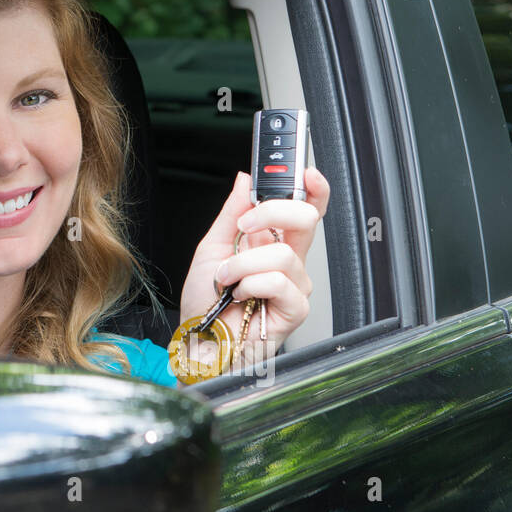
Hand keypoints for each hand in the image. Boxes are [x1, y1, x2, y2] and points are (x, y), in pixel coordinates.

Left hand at [177, 168, 329, 369]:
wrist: (199, 340)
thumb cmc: (204, 302)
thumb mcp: (211, 247)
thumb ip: (232, 212)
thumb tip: (245, 179)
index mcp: (271, 241)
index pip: (304, 208)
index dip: (312, 188)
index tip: (305, 171)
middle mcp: (288, 260)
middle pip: (306, 219)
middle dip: (270, 214)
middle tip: (244, 228)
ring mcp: (295, 284)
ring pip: (282, 253)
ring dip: (243, 264)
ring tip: (228, 280)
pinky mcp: (295, 308)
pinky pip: (279, 281)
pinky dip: (250, 285)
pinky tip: (241, 296)